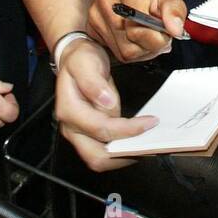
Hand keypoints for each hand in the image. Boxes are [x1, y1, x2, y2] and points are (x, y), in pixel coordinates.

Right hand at [55, 36, 157, 171]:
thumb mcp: (85, 62)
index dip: (127, 129)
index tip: (149, 123)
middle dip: (123, 155)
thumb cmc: (79, 60)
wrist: (74, 59)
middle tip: (148, 145)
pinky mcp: (88, 134)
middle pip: (96, 156)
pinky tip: (136, 138)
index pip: (100, 128)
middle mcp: (71, 127)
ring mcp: (78, 133)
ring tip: (145, 143)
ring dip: (123, 155)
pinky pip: (104, 149)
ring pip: (100, 158)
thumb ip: (93, 82)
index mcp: (69, 110)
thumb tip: (105, 101)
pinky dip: (120, 147)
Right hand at [88, 0, 186, 61]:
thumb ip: (175, 10)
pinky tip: (134, 35)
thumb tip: (176, 30)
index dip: (157, 37)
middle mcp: (108, 2)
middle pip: (130, 45)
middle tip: (157, 32)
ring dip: (140, 49)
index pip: (138, 29)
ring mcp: (96, 16)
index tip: (164, 31)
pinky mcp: (92, 27)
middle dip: (150, 45)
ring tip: (146, 33)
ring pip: (123, 53)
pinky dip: (128, 48)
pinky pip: (114, 51)